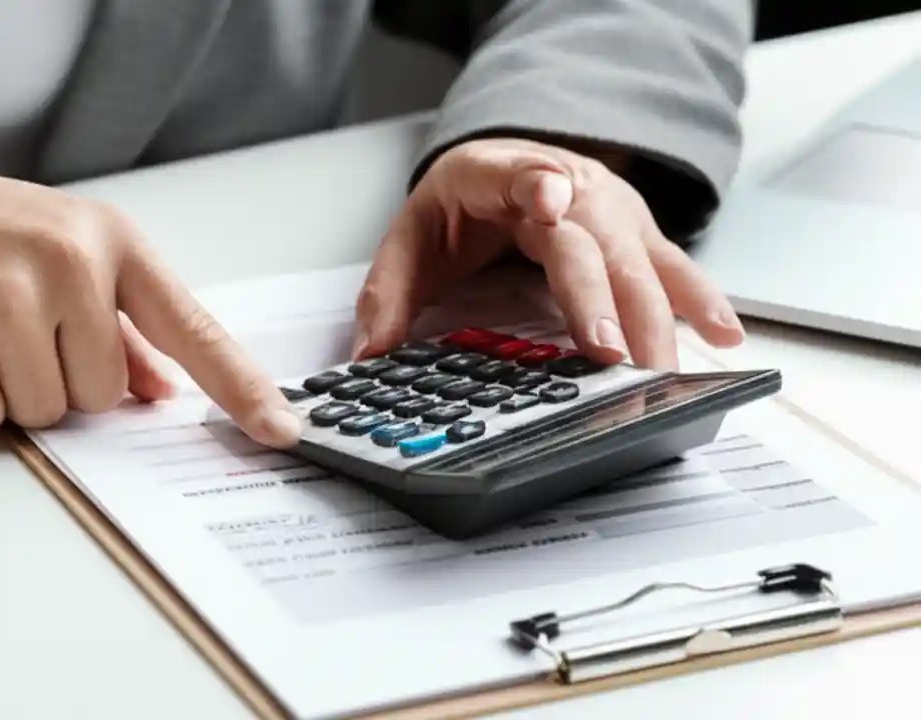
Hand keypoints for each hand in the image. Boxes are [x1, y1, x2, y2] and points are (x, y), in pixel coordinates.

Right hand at [0, 149, 299, 446]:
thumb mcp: (65, 252)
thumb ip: (122, 326)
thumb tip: (162, 390)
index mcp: (112, 242)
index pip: (192, 328)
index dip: (240, 386)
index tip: (279, 428)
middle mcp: (69, 263)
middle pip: (104, 394)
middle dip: (64, 381)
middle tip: (21, 328)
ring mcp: (6, 295)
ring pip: (46, 411)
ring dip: (14, 390)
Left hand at [354, 138, 744, 368]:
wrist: (509, 165)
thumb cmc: (462, 205)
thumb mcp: (412, 238)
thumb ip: (386, 294)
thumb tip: (369, 356)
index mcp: (499, 176)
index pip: (520, 174)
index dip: (537, 185)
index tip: (549, 199)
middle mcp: (566, 186)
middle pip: (590, 241)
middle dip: (602, 296)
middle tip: (610, 353)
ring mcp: (609, 210)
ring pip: (640, 261)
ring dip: (656, 317)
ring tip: (663, 369)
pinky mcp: (637, 234)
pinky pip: (674, 268)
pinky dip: (702, 301)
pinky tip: (725, 338)